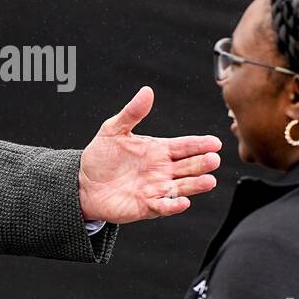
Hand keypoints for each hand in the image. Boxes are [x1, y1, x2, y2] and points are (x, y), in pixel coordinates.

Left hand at [79, 86, 222, 222]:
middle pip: (188, 166)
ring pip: (182, 186)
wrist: (84, 183)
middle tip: (213, 159)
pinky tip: (183, 202)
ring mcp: (157, 188)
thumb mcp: (113, 130)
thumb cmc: (101, 156)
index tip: (214, 143)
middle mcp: (163, 170)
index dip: (199, 144)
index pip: (184, 146)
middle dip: (202, 163)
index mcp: (159, 150)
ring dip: (196, 185)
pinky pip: (164, 206)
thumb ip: (132, 113)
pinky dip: (174, 205)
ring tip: (209, 181)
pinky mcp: (147, 206)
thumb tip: (146, 91)